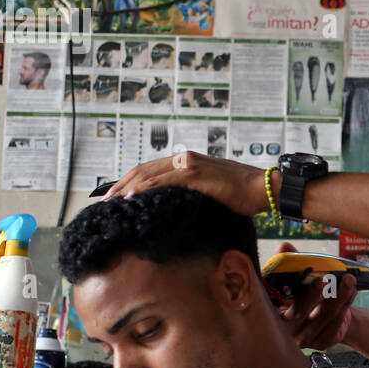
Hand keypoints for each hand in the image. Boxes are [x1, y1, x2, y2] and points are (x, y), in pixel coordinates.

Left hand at [104, 150, 271, 215]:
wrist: (263, 188)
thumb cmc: (243, 193)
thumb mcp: (212, 191)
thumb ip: (193, 193)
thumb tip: (176, 208)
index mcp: (187, 161)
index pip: (150, 169)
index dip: (129, 180)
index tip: (115, 195)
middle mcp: (185, 159)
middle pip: (143, 170)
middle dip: (120, 185)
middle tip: (104, 201)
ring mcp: (189, 166)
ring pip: (149, 175)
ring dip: (126, 189)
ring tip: (111, 202)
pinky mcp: (195, 176)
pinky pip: (163, 182)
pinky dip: (144, 189)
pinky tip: (131, 198)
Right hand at [271, 243, 358, 349]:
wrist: (320, 314)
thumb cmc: (301, 294)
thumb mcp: (292, 278)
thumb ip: (288, 262)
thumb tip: (285, 247)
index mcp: (272, 312)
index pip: (277, 304)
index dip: (291, 291)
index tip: (311, 279)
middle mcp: (286, 329)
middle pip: (300, 312)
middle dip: (315, 295)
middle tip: (327, 280)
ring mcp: (305, 338)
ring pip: (323, 317)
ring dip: (339, 297)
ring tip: (349, 280)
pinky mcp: (322, 342)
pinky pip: (336, 324)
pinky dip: (345, 305)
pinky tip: (351, 292)